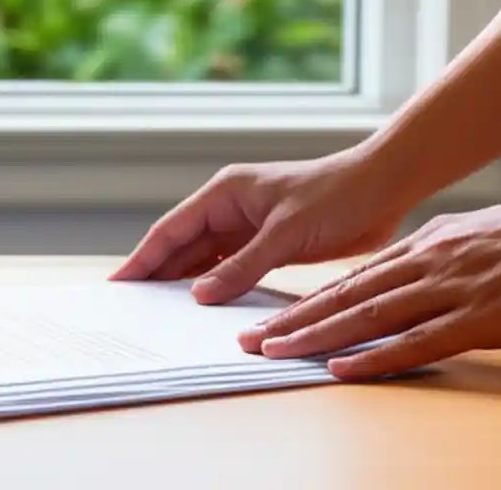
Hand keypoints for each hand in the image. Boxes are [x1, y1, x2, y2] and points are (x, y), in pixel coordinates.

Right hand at [110, 147, 413, 304]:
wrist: (382, 188)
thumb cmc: (336, 196)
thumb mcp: (285, 234)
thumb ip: (241, 265)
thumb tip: (199, 295)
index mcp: (224, 193)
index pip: (172, 229)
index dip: (143, 257)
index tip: (118, 283)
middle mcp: (230, 208)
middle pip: (182, 245)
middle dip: (156, 273)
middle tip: (130, 307)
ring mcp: (249, 226)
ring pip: (205, 259)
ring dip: (185, 282)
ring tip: (158, 313)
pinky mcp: (269, 243)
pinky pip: (231, 268)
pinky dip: (217, 286)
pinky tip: (206, 308)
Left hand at [238, 182, 500, 379]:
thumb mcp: (494, 238)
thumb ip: (455, 254)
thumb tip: (430, 267)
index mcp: (437, 242)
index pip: (361, 275)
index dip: (313, 299)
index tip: (276, 316)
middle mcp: (434, 260)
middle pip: (349, 293)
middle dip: (294, 318)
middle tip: (250, 337)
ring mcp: (457, 287)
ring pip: (369, 313)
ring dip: (316, 335)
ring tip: (274, 351)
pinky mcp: (486, 316)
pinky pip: (418, 340)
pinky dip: (374, 356)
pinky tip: (340, 367)